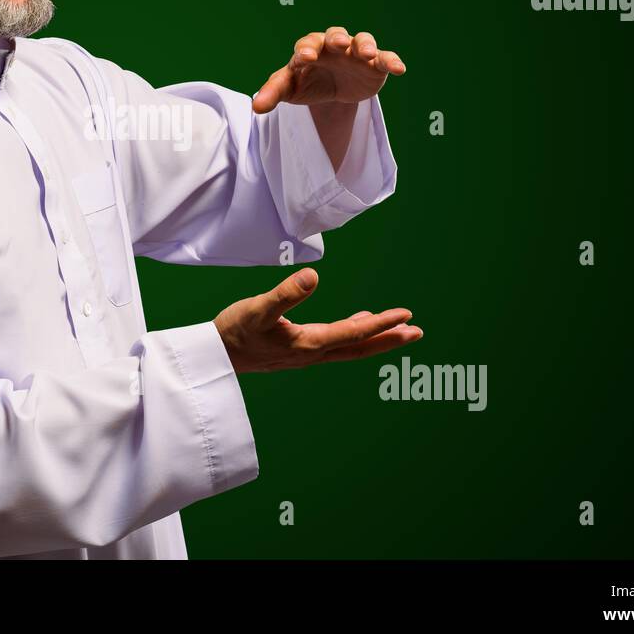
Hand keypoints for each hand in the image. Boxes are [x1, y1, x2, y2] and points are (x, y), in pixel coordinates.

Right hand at [213, 267, 421, 373]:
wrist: (216, 357)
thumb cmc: (234, 331)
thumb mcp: (258, 308)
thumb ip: (285, 293)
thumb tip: (313, 276)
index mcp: (309, 343)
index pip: (353, 332)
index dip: (381, 323)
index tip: (406, 315)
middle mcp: (313, 352)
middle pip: (360, 347)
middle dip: (390, 339)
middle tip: (417, 332)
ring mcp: (307, 354)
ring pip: (350, 347)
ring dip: (376, 339)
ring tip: (399, 331)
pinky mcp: (298, 350)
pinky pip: (336, 343)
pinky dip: (353, 333)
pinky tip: (357, 322)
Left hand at [252, 27, 405, 113]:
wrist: (331, 90)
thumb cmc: (306, 82)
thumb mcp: (289, 88)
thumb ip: (273, 93)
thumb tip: (256, 107)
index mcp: (310, 48)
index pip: (306, 44)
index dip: (305, 49)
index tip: (304, 58)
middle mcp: (333, 46)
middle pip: (335, 35)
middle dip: (336, 38)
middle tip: (337, 44)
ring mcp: (355, 53)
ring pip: (362, 41)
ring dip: (365, 44)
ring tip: (367, 54)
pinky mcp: (374, 64)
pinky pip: (384, 58)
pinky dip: (391, 60)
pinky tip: (399, 68)